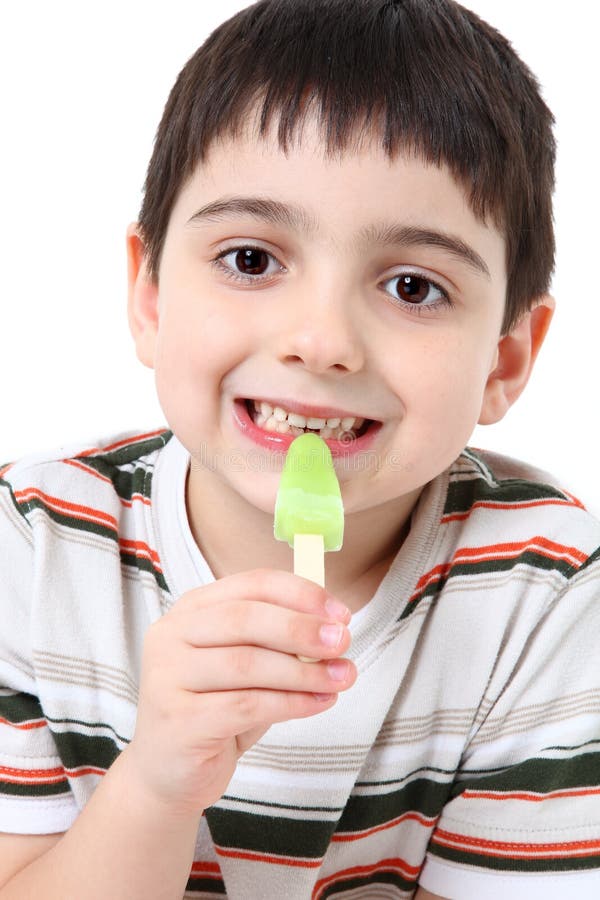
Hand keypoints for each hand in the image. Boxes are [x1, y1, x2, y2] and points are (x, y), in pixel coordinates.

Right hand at [124, 568, 355, 818]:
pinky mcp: (178, 720)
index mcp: (192, 609)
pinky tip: (318, 703)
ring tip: (342, 677)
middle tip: (343, 641)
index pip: (251, 585)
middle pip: (245, 618)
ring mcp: (167, 677)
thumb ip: (277, 642)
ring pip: (247, 663)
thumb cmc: (215, 710)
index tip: (340, 613)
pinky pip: (246, 705)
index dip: (300, 594)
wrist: (170, 773)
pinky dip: (290, 703)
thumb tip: (332, 629)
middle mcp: (172, 635)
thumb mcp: (247, 666)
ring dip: (303, 671)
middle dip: (302, 629)